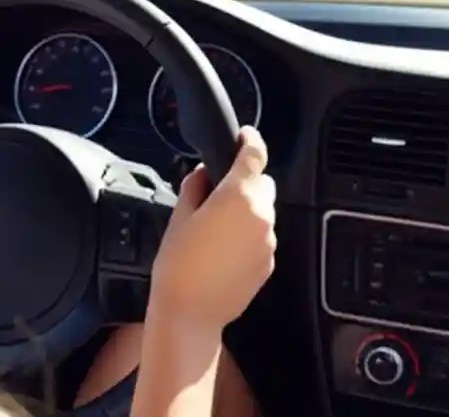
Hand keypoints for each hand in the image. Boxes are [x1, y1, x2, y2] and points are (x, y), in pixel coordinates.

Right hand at [148, 127, 276, 330]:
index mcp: (238, 196)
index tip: (245, 136)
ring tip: (217, 230)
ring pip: (264, 211)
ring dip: (247, 212)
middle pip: (263, 184)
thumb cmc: (178, 265)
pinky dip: (249, 236)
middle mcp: (261, 215)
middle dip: (245, 184)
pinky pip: (263, 236)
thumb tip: (203, 173)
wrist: (189, 312)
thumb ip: (196, 186)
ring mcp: (269, 240)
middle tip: (217, 196)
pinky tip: (224, 250)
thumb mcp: (179, 216)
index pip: (255, 154)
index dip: (251, 140)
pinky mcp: (270, 262)